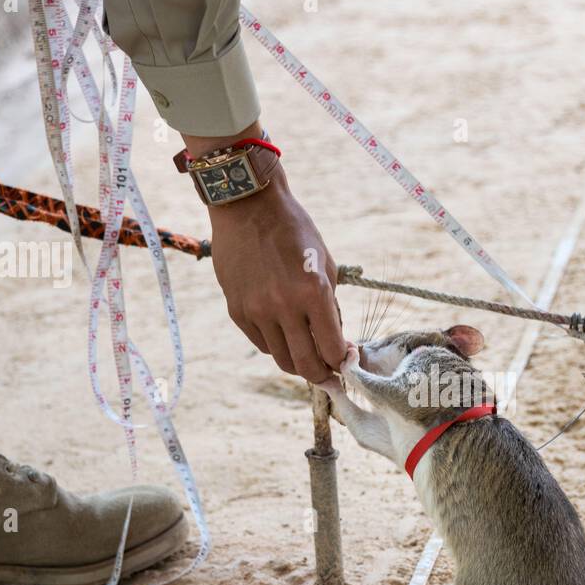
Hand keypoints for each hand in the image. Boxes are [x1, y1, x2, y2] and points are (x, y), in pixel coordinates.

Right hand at [186, 126, 349, 382]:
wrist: (247, 206)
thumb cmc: (294, 231)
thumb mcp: (325, 265)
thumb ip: (330, 307)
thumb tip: (335, 344)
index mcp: (312, 292)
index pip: (332, 350)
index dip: (343, 364)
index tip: (348, 365)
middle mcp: (282, 306)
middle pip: (305, 365)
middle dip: (323, 377)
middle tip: (331, 379)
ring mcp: (256, 311)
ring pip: (281, 359)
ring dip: (299, 364)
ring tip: (310, 357)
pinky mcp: (236, 310)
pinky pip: (261, 343)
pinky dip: (277, 346)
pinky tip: (286, 336)